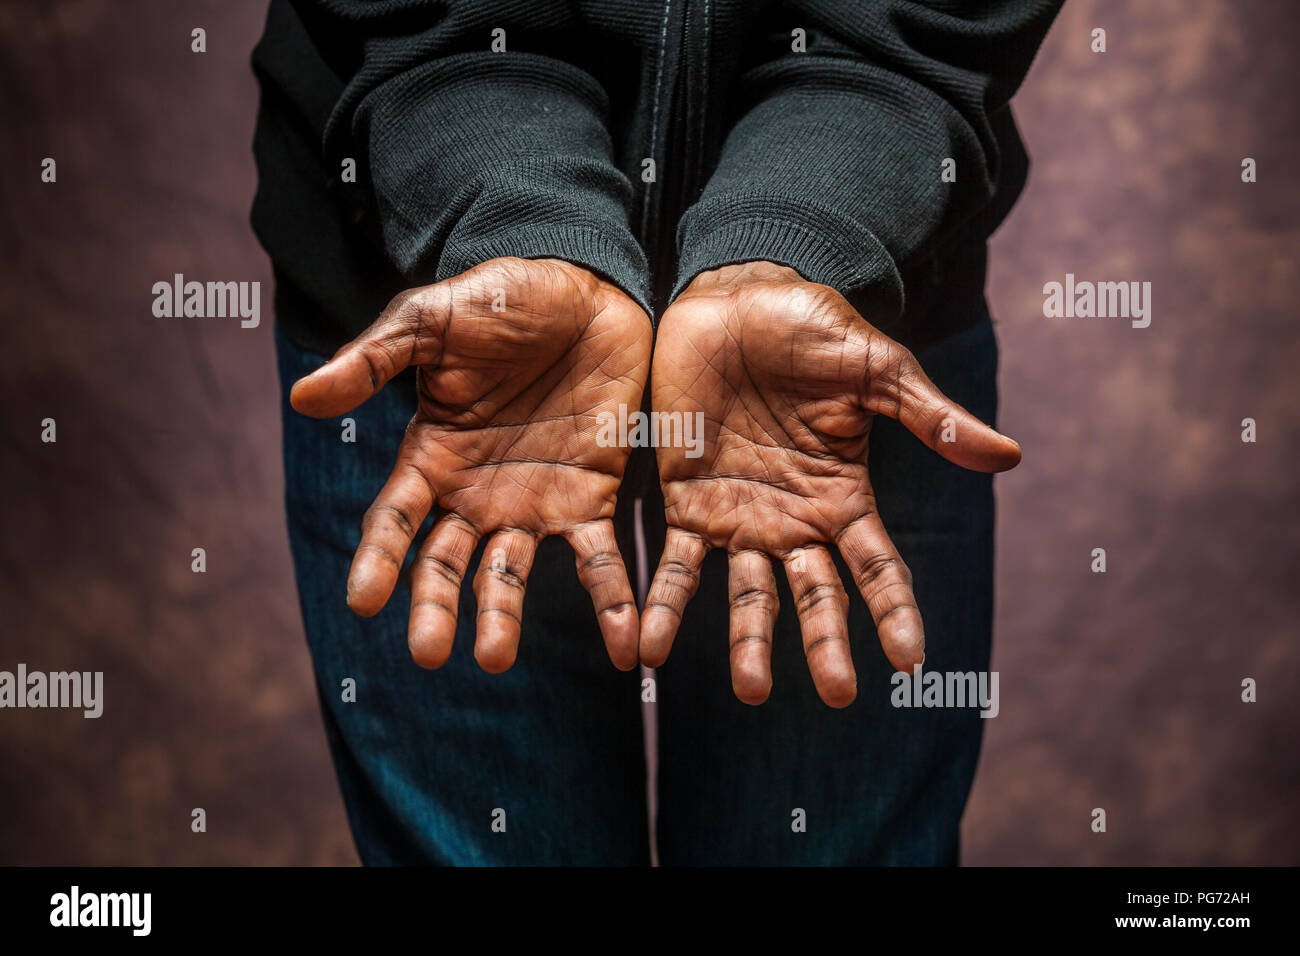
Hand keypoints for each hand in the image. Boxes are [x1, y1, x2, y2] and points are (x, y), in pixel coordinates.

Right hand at [290, 257, 650, 672]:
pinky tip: (624, 647)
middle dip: (436, 607)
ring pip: (511, 574)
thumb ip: (375, 360)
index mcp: (432, 457)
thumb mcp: (432, 321)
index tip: (364, 601)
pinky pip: (599, 562)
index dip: (379, 559)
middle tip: (430, 652)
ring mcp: (534, 502)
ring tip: (495, 657)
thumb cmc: (502, 299)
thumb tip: (302, 398)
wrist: (586, 287)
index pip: (396, 521)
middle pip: (446, 563)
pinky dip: (612, 603)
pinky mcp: (591, 500)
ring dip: (503, 616)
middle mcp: (476, 493)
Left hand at [641, 262, 1020, 706]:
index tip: (911, 661)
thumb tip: (1010, 457)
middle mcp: (795, 519)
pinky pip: (676, 566)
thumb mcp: (876, 369)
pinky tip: (652, 650)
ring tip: (752, 690)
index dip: (894, 612)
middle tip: (837, 695)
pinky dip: (664, 608)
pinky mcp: (686, 501)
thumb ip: (929, 417)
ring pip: (748, 595)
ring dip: (748, 643)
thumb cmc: (812, 327)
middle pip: (816, 595)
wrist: (735, 295)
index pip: (878, 568)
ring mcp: (739, 516)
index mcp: (844, 495)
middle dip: (826, 643)